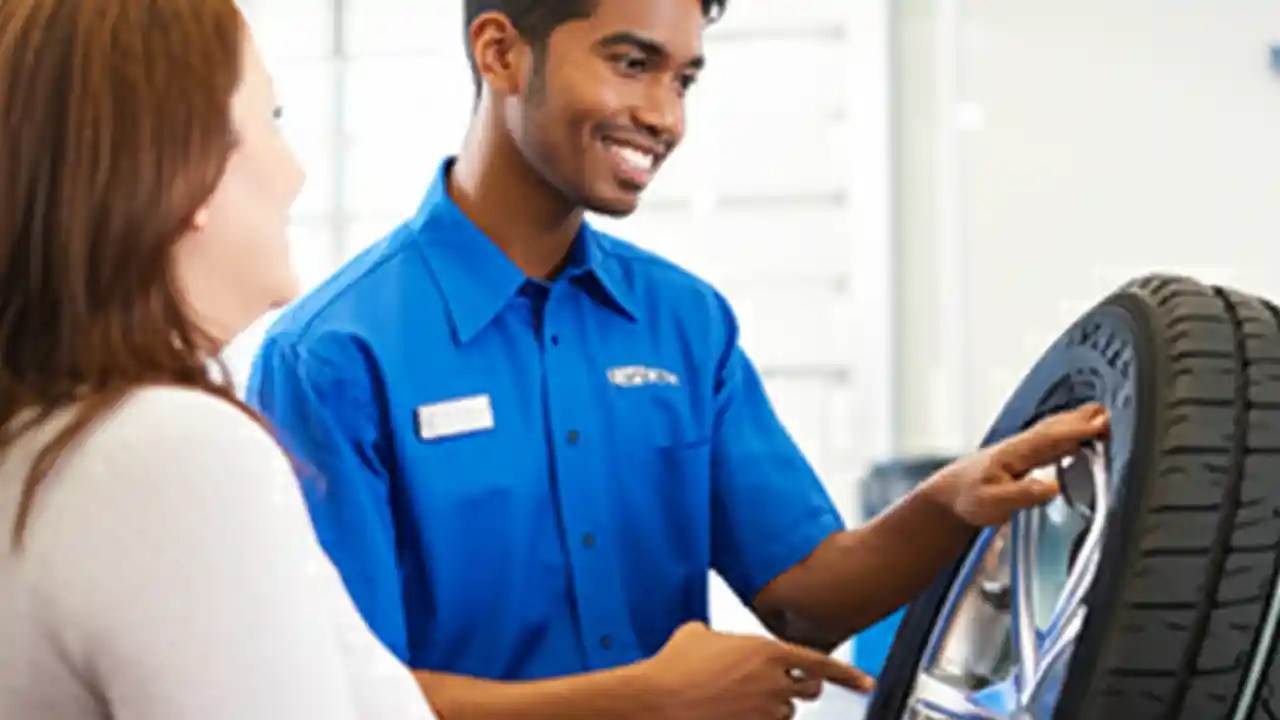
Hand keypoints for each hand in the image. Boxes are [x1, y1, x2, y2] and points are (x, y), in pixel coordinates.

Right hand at [638, 621, 874, 719]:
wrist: (657, 699)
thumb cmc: (674, 665)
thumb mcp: (699, 633)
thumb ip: (724, 636)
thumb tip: (718, 640)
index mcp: (768, 652)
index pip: (823, 665)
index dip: (849, 675)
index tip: (865, 682)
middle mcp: (773, 683)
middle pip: (809, 691)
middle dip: (801, 687)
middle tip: (783, 684)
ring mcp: (763, 712)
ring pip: (786, 713)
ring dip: (773, 706)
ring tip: (743, 698)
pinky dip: (756, 718)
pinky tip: (734, 710)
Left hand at [929, 402, 1109, 526]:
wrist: (948, 494)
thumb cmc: (968, 498)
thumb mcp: (992, 503)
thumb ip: (1022, 495)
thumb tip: (1052, 487)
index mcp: (1014, 453)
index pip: (1050, 438)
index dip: (1076, 431)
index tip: (1101, 424)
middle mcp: (1020, 446)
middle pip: (1055, 427)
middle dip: (1082, 420)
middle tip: (1110, 413)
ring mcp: (1021, 448)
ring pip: (1053, 430)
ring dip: (1077, 422)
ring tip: (1102, 416)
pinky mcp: (1023, 455)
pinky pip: (1051, 439)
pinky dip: (1068, 433)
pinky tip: (1080, 437)